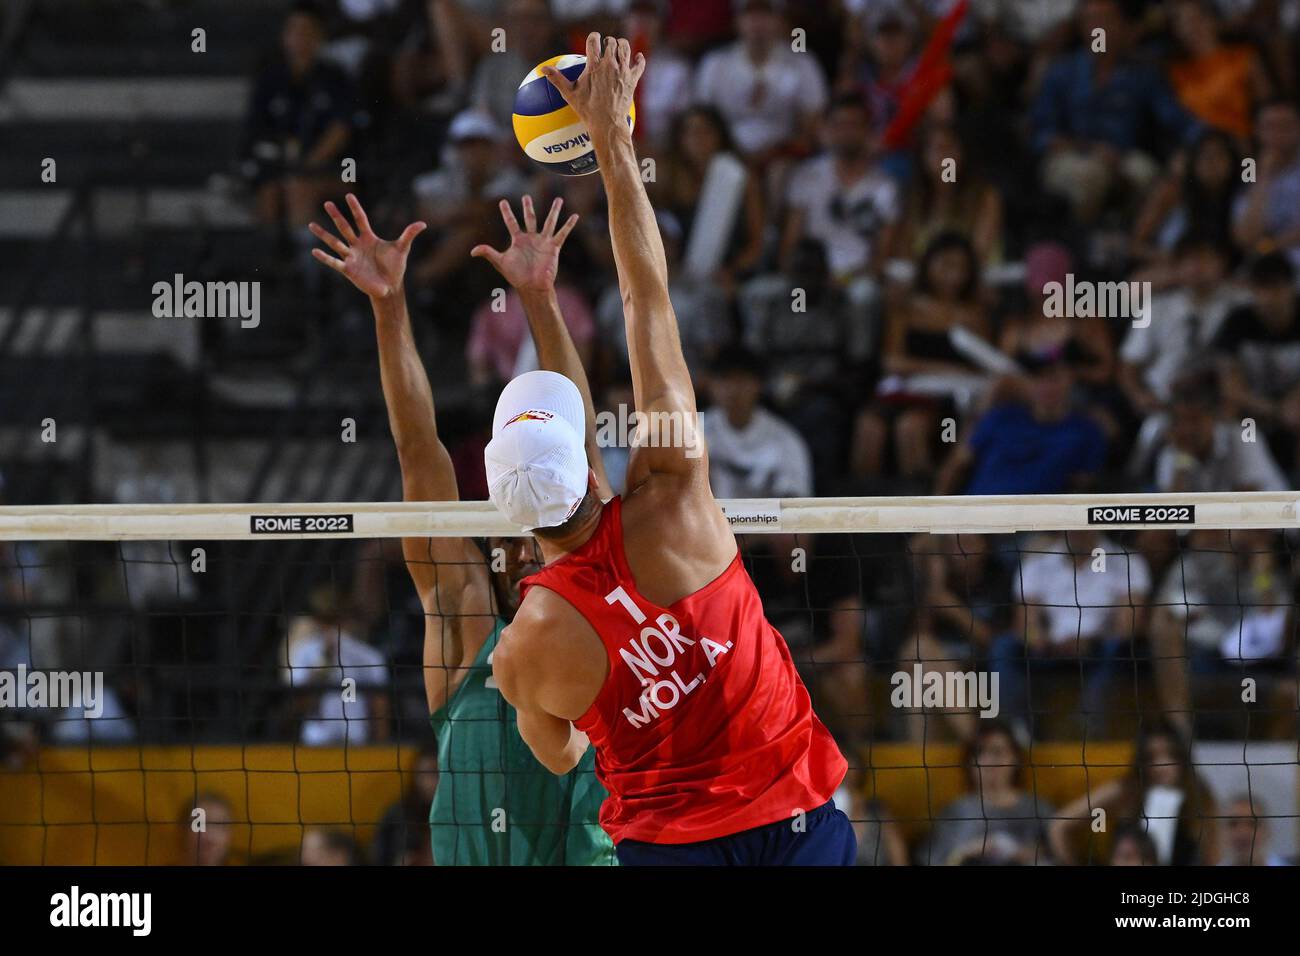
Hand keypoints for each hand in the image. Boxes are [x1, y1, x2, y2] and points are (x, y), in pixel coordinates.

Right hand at [309, 193, 426, 298]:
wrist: (390, 287)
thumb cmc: (395, 268)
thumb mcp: (402, 249)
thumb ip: (409, 235)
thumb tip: (423, 223)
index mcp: (369, 238)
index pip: (360, 219)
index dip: (355, 208)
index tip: (349, 195)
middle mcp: (357, 245)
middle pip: (345, 227)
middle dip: (336, 216)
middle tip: (327, 203)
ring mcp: (351, 257)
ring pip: (335, 243)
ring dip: (323, 235)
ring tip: (311, 225)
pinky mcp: (348, 270)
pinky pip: (334, 262)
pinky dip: (325, 257)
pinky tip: (314, 251)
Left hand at [470, 195, 577, 293]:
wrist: (532, 286)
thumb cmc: (516, 276)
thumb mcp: (500, 262)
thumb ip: (488, 253)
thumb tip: (472, 251)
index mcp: (518, 240)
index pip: (511, 222)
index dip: (506, 212)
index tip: (502, 201)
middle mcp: (531, 238)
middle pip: (530, 218)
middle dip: (527, 207)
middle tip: (526, 196)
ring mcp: (543, 241)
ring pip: (549, 222)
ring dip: (554, 210)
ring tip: (559, 199)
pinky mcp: (553, 247)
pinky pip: (562, 234)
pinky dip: (568, 225)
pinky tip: (575, 216)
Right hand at [542, 32, 644, 143]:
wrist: (608, 124)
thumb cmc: (587, 111)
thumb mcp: (570, 95)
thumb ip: (557, 79)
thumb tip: (542, 69)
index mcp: (594, 66)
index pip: (594, 41)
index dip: (594, 37)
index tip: (593, 39)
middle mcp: (610, 65)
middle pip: (611, 42)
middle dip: (608, 41)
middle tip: (606, 45)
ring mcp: (623, 71)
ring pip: (626, 48)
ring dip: (622, 45)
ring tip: (618, 48)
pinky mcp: (632, 80)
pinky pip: (639, 64)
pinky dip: (639, 59)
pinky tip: (638, 57)